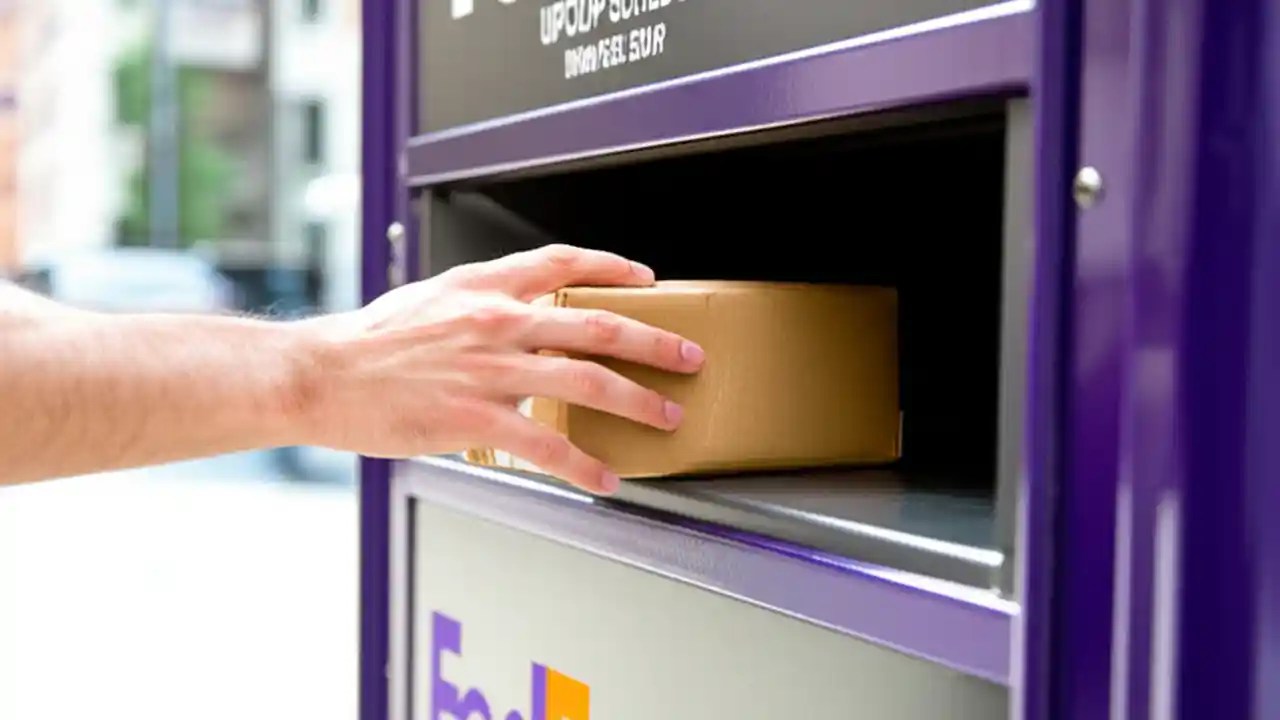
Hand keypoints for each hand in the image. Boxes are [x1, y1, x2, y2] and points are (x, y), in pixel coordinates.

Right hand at [294, 244, 704, 493]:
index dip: (612, 267)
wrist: (320, 374)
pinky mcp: (476, 418)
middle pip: (596, 324)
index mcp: (483, 285)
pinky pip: (547, 446)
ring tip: (668, 417)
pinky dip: (583, 465)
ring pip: (586, 381)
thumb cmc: (368, 343)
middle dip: (653, 342)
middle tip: (689, 356)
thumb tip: (515, 314)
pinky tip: (605, 478)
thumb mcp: (428, 300)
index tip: (647, 279)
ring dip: (638, 402)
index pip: (562, 262)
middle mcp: (496, 320)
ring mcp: (490, 369)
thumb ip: (477, 304)